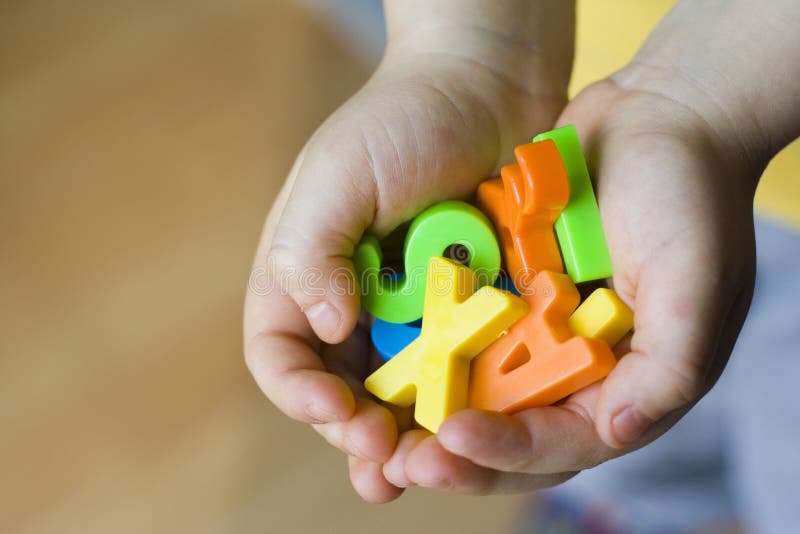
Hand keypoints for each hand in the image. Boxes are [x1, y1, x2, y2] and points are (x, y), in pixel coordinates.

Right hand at [244, 8, 572, 501]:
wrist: (486, 86)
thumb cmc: (401, 119)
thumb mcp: (338, 175)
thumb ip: (312, 251)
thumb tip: (327, 327)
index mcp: (305, 275)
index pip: (280, 355)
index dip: (300, 394)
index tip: (336, 410)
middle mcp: (352, 303)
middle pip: (340, 390)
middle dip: (356, 433)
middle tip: (386, 463)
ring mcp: (410, 310)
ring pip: (400, 393)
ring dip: (409, 436)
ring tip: (425, 470)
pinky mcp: (465, 309)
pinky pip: (459, 367)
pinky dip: (462, 401)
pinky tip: (475, 427)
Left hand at [386, 66, 761, 493]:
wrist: (660, 118)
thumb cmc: (691, 196)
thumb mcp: (696, 281)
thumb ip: (668, 365)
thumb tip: (616, 432)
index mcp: (625, 384)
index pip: (560, 442)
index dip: (506, 450)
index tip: (454, 435)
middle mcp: (577, 370)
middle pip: (509, 434)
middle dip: (456, 455)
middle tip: (399, 459)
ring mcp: (539, 332)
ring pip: (477, 394)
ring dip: (430, 415)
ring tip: (375, 427)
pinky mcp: (510, 294)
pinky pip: (462, 333)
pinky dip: (430, 352)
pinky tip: (388, 360)